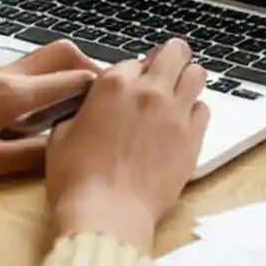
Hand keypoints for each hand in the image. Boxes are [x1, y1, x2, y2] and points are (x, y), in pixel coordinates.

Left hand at [0, 41, 97, 182]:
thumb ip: (31, 156)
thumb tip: (68, 149)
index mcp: (13, 94)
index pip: (74, 77)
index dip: (104, 87)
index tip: (125, 101)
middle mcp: (6, 75)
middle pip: (63, 52)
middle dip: (92, 67)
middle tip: (108, 97)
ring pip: (45, 58)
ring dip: (69, 72)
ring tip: (84, 104)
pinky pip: (27, 70)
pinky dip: (48, 80)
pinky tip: (47, 109)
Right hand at [45, 38, 209, 251]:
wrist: (107, 212)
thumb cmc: (78, 179)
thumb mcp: (61, 136)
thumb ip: (80, 113)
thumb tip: (88, 112)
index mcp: (113, 84)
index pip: (133, 60)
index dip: (133, 72)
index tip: (132, 85)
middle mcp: (149, 91)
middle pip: (174, 53)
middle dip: (171, 58)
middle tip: (167, 69)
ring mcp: (175, 113)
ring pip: (196, 74)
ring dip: (187, 79)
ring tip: (179, 93)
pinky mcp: (193, 138)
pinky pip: (204, 110)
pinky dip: (195, 112)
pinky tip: (183, 124)